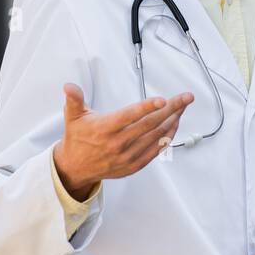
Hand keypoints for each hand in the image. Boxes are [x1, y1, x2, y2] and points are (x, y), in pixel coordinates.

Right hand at [52, 82, 192, 199]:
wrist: (76, 168)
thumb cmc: (78, 138)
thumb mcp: (73, 117)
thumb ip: (74, 99)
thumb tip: (69, 86)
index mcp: (104, 129)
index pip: (129, 116)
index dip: (147, 107)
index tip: (162, 100)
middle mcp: (118, 143)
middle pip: (149, 124)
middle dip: (171, 109)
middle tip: (185, 98)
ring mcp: (128, 155)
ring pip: (156, 136)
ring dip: (172, 120)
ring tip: (183, 107)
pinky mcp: (134, 164)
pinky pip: (156, 150)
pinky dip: (168, 137)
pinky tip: (175, 124)